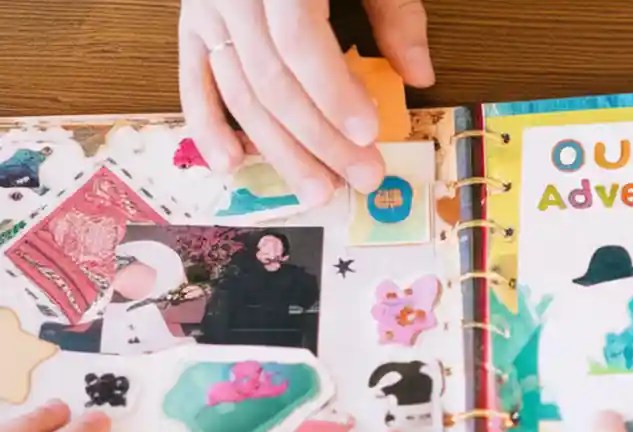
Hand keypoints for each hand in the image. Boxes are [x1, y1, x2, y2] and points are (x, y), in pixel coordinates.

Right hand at [178, 0, 435, 205]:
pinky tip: (231, 165)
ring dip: (278, 149)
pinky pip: (193, 78)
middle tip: (363, 176)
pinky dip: (208, 123)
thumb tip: (420, 75)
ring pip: (238, 90)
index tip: (367, 133)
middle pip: (271, 79)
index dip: (331, 92)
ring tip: (318, 191)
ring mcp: (205, 7)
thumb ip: (394, 12)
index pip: (297, 40)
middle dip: (319, 138)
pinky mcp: (192, 21)